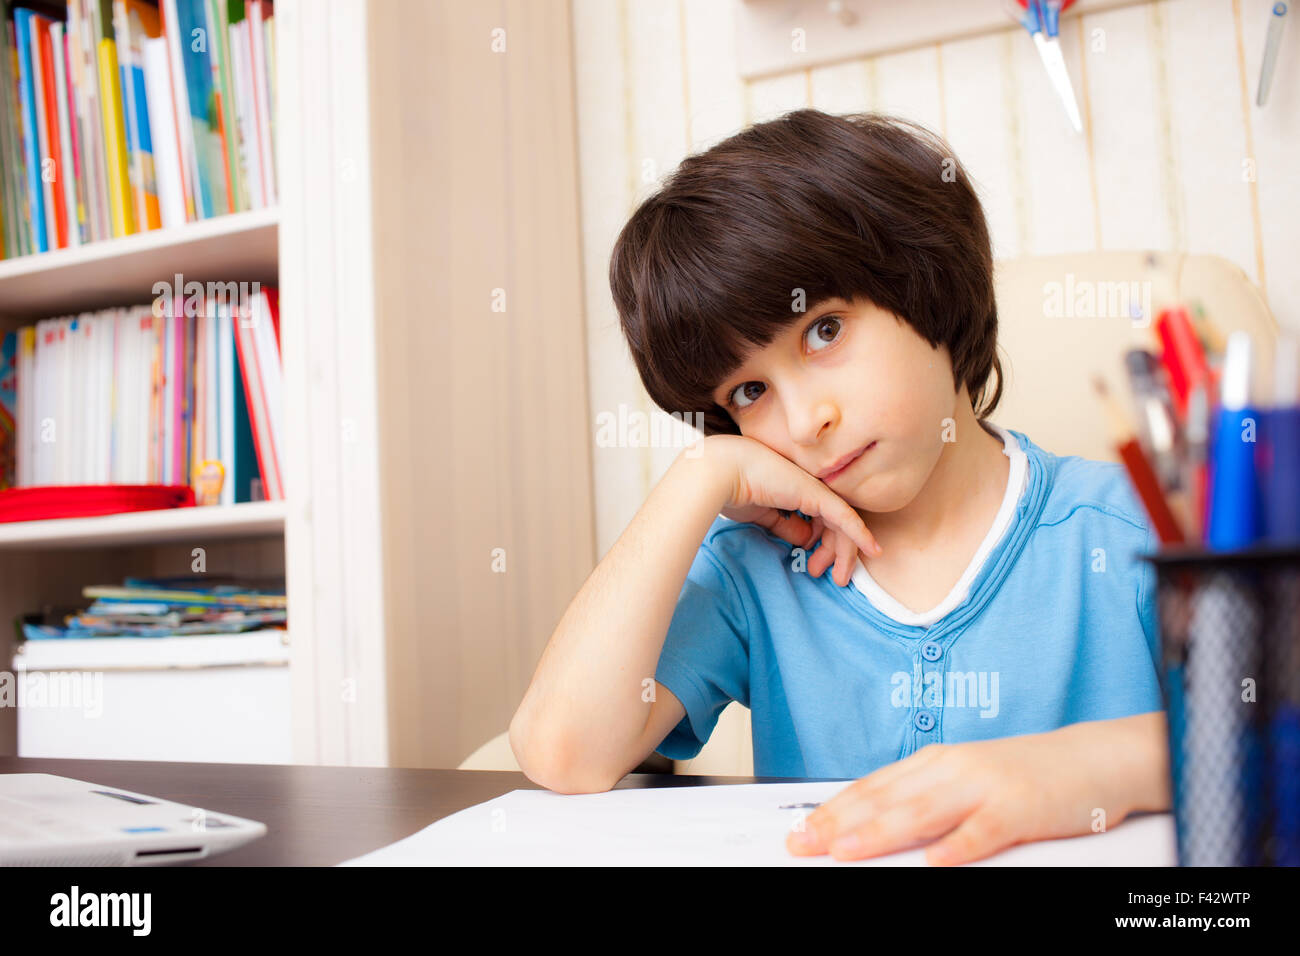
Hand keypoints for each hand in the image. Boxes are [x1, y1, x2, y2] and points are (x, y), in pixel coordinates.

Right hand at [698, 434, 881, 586]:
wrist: (721, 473)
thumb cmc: (733, 489)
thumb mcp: (763, 515)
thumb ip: (787, 526)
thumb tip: (806, 540)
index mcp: (795, 488)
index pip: (820, 518)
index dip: (820, 543)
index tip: (813, 566)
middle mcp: (810, 485)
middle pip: (834, 522)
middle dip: (833, 552)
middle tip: (830, 577)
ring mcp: (816, 488)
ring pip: (842, 524)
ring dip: (845, 553)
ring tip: (840, 577)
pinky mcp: (818, 494)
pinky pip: (846, 518)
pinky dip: (860, 535)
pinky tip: (873, 551)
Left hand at [785, 713, 1169, 864]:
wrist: (1090, 759)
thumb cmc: (1024, 776)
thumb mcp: (965, 781)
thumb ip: (925, 800)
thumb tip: (874, 827)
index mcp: (934, 762)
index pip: (872, 787)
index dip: (832, 809)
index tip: (801, 829)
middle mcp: (952, 769)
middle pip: (885, 799)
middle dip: (838, 823)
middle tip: (803, 843)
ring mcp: (984, 787)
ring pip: (921, 813)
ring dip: (878, 833)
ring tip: (845, 852)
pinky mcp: (1018, 808)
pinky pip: (983, 831)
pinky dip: (957, 846)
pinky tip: (934, 861)